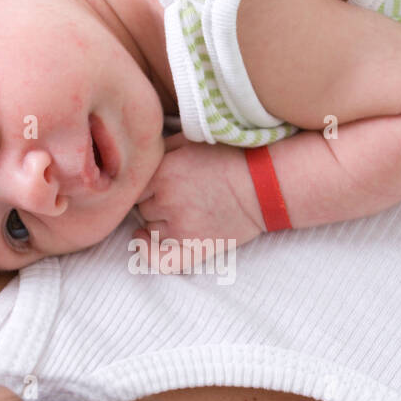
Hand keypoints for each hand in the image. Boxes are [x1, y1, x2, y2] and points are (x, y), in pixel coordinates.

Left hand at [133, 136, 265, 270]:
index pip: (134, 184)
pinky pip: (160, 260)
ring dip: (158, 222)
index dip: (145, 183)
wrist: (266, 183)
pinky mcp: (196, 247)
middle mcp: (167, 201)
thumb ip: (161, 148)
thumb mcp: (192, 140)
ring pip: (150, 230)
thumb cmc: (232, 157)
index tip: (157, 181)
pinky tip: (143, 242)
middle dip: (153, 201)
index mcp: (163, 172)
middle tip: (176, 193)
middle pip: (141, 208)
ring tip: (179, 210)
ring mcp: (181, 228)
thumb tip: (140, 159)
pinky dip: (147, 254)